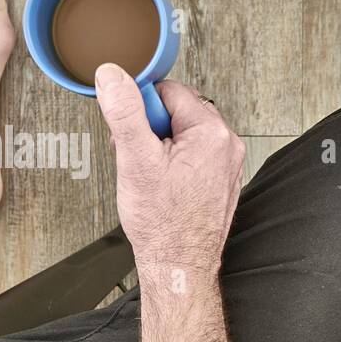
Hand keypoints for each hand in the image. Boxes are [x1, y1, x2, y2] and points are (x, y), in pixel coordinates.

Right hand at [95, 63, 244, 276]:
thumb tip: (113, 76)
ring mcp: (227, 164)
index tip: (131, 132)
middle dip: (150, 129)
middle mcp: (227, 146)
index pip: (169, 91)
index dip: (142, 109)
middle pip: (177, 112)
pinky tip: (162, 186)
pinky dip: (172, 164)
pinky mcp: (220, 180)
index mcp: (212, 133)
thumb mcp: (135, 160)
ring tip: (148, 176)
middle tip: (137, 158)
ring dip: (159, 147)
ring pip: (182, 135)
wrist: (178, 265)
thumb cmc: (163, 223)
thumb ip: (125, 113)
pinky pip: (192, 156)